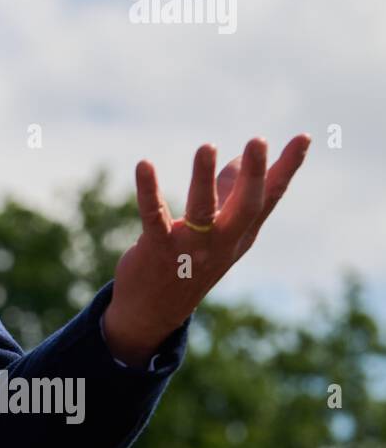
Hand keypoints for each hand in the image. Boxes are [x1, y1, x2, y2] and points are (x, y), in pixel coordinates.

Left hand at [103, 134, 311, 365]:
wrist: (155, 311)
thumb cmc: (189, 261)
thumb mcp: (219, 231)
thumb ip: (230, 194)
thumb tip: (241, 158)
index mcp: (241, 233)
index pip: (269, 196)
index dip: (286, 167)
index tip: (303, 136)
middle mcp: (223, 241)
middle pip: (246, 206)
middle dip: (255, 174)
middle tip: (259, 140)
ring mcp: (191, 247)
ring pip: (202, 210)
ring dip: (204, 178)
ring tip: (207, 146)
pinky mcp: (158, 249)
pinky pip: (154, 216)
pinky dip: (149, 191)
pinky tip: (144, 164)